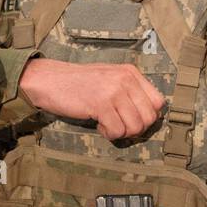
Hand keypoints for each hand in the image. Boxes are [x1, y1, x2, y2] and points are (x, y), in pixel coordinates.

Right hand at [17, 58, 164, 141]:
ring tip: (106, 123)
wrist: (49, 80)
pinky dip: (108, 133)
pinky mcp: (101, 104)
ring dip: (121, 132)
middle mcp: (125, 79)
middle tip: (118, 124)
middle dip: (135, 128)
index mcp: (130, 72)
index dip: (146, 116)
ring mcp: (114, 91)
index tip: (130, 118)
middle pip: (149, 117)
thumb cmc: (78, 83)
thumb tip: (148, 116)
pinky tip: (98, 124)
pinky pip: (117, 131)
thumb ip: (129, 91)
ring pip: (135, 127)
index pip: (158, 102)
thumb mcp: (110, 78)